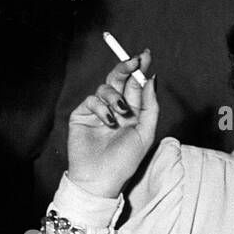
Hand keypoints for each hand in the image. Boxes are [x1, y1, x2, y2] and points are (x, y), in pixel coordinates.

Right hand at [66, 49, 157, 198]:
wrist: (101, 178)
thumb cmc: (125, 161)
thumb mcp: (145, 133)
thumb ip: (150, 106)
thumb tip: (151, 79)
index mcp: (132, 112)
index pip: (135, 85)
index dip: (140, 69)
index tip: (145, 55)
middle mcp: (115, 108)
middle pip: (119, 80)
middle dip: (127, 68)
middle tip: (134, 61)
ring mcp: (98, 111)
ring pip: (105, 88)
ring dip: (115, 96)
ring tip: (121, 113)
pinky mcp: (82, 115)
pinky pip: (92, 99)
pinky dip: (102, 108)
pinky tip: (108, 122)